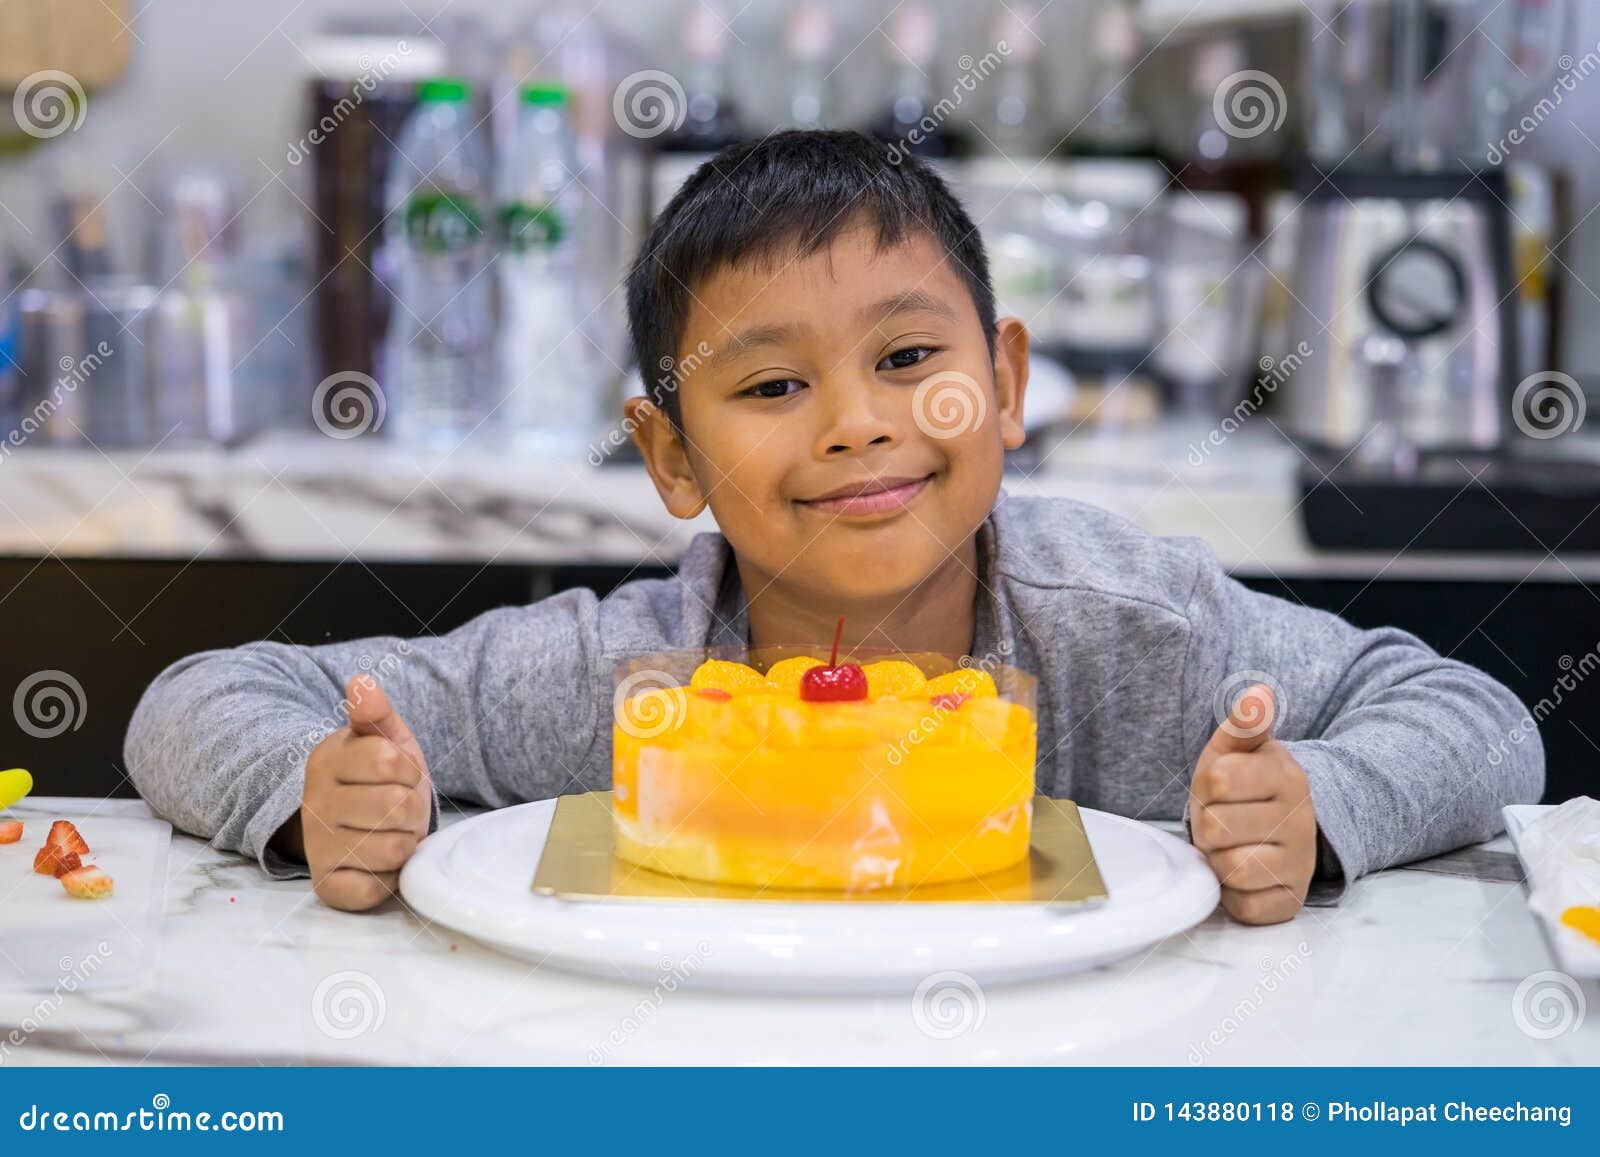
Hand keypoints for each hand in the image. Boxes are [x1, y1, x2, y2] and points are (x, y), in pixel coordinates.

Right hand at [300, 675, 430, 910]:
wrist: (357, 824)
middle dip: (412, 808)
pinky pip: (376, 888)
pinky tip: (380, 863)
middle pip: (397, 807)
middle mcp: (313, 804)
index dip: (409, 770)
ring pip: (394, 849)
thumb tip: (361, 683)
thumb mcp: (383, 738)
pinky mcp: (327, 886)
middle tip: (399, 809)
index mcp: (326, 760)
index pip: (391, 760)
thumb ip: (374, 711)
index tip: (399, 774)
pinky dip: (390, 878)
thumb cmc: (380, 778)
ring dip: (406, 843)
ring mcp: (317, 847)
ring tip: (390, 833)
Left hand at [1189, 684, 1316, 924]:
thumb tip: (1259, 694)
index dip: (1204, 788)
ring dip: (1217, 860)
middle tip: (1224, 821)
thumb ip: (1245, 723)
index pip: (1215, 781)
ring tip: (1232, 845)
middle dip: (1208, 825)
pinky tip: (1243, 874)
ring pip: (1230, 869)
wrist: (1280, 830)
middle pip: (1216, 828)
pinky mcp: (1291, 901)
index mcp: (1287, 777)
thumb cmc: (1245, 786)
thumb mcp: (1238, 750)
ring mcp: (1300, 865)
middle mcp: (1301, 821)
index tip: (1219, 790)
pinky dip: (1233, 894)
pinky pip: (1245, 906)